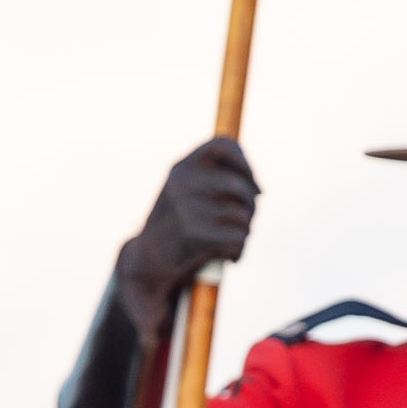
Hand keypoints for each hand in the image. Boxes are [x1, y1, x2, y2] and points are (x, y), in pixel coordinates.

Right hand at [117, 139, 259, 316]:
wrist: (147, 261)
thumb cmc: (175, 228)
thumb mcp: (186, 195)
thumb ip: (214, 183)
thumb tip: (259, 189)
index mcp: (180, 169)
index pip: (222, 146)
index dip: (245, 163)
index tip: (254, 185)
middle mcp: (181, 183)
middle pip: (238, 186)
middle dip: (251, 206)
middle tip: (247, 220)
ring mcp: (186, 207)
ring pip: (242, 214)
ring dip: (245, 230)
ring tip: (234, 240)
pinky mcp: (193, 233)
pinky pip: (237, 238)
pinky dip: (239, 250)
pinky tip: (230, 257)